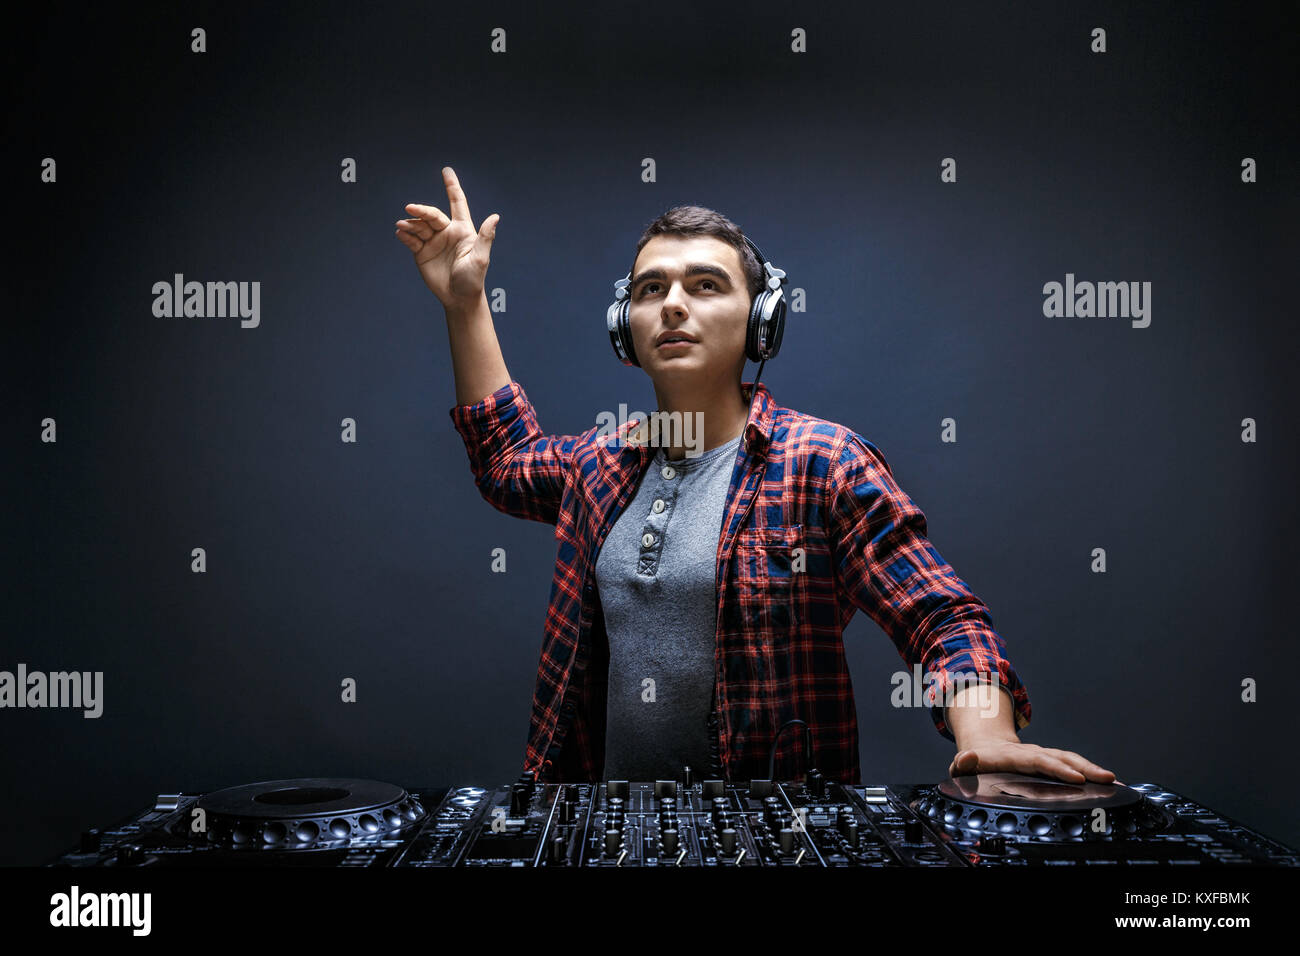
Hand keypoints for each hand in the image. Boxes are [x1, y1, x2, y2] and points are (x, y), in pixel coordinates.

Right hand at [396, 166, 499, 309]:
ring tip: (402, 226)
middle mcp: (447, 232)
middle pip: (432, 215)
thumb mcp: (481, 258)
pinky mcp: (422, 253)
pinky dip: (405, 235)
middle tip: (410, 208)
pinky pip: (411, 240)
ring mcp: (433, 242)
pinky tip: (401, 233)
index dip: (452, 186)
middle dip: (421, 210)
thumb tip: (495, 217)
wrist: (459, 298)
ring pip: (420, 226)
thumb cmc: (473, 279)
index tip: (446, 170)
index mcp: (462, 230)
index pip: (457, 203)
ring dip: (410, 224)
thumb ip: (485, 237)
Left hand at [948, 740, 1120, 784]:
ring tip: (1115, 782)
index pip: (1038, 761)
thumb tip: (966, 758)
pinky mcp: (1051, 763)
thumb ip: (963, 763)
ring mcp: (1044, 757)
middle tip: (1107, 779)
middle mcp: (1033, 754)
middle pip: (1061, 758)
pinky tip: (1112, 785)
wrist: (985, 747)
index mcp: (1014, 757)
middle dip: (1085, 768)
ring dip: (1094, 770)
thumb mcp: (964, 763)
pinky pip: (1074, 766)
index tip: (1076, 778)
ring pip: (1071, 760)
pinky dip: (1093, 774)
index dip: (1057, 769)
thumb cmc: (976, 761)